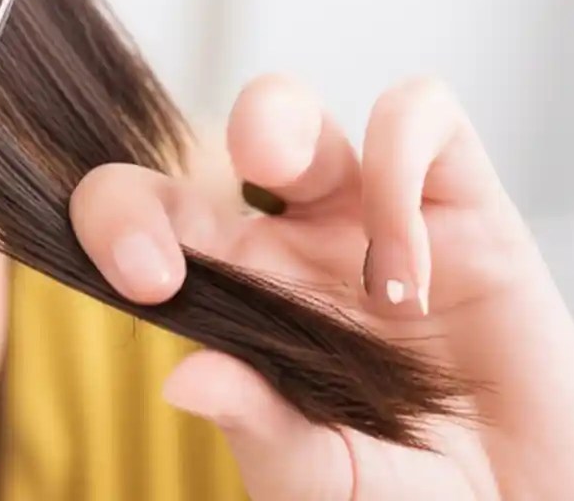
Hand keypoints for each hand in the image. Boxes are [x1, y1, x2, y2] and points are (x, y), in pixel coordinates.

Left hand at [72, 75, 573, 499]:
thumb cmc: (411, 490)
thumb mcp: (326, 479)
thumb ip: (263, 428)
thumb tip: (184, 381)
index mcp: (236, 299)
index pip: (144, 224)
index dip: (115, 224)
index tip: (144, 283)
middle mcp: (287, 244)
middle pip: (177, 163)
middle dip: (158, 186)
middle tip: (167, 266)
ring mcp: (364, 214)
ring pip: (287, 111)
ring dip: (277, 138)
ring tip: (328, 268)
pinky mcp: (458, 198)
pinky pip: (416, 120)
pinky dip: (400, 173)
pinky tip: (411, 274)